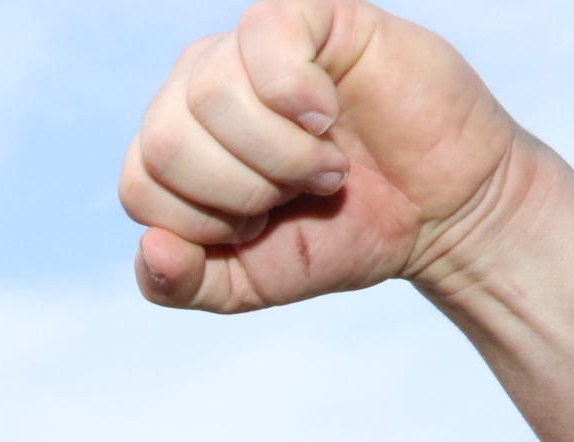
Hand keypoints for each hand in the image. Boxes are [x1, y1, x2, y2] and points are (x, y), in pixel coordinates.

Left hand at [120, 1, 519, 312]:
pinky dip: (296, 96)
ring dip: (281, 154)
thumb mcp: (243, 283)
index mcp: (170, 149)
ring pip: (209, 95)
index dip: (202, 224)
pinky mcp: (308, 13)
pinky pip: (263, 34)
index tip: (259, 223)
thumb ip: (178, 283)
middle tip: (295, 193)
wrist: (436, 215)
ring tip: (325, 164)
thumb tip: (152, 247)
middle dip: (240, 191)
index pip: (137, 187)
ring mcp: (247, 47)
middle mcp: (196, 89)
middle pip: (163, 142)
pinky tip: (327, 114)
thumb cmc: (335, 235)